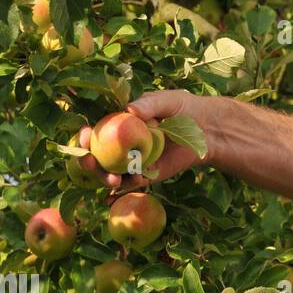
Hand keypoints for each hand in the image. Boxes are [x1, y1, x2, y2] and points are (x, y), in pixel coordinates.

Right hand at [82, 90, 212, 198]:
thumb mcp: (167, 101)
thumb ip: (149, 104)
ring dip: (106, 178)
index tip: (84, 136)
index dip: (85, 136)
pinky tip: (119, 191)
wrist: (208, 129)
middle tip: (90, 162)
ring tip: (113, 180)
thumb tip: (130, 111)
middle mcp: (122, 146)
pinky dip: (123, 190)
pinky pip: (132, 184)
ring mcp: (134, 162)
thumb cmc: (184, 109)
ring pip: (111, 174)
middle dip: (88, 162)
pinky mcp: (149, 174)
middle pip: (98, 157)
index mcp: (120, 126)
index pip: (95, 133)